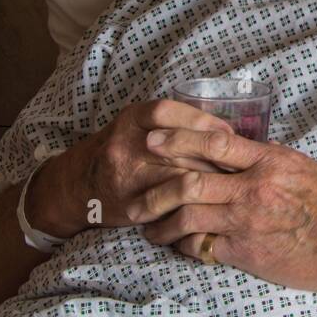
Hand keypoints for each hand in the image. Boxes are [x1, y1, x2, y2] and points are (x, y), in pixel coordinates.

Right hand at [24, 100, 236, 237]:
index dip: (201, 120)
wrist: (77, 186)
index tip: (226, 134)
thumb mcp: (137, 126)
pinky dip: (192, 204)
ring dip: (208, 183)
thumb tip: (225, 130)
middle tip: (240, 165)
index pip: (166, 112)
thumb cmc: (120, 149)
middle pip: (178, 147)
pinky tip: (210, 205)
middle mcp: (125, 144)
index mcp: (130, 119)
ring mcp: (125, 175)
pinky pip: (169, 204)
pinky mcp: (130, 203)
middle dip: (213, 157)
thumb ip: (172, 123)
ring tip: (232, 185)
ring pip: (177, 177)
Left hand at [138, 129, 316, 307]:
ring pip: (188, 216)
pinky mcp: (248, 253)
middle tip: (134, 191)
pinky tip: (176, 247)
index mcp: (271, 161)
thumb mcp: (308, 169)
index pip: (215, 140)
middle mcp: (254, 188)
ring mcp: (248, 222)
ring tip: (146, 228)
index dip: (179, 136)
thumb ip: (272, 162)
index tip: (154, 136)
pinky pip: (203, 248)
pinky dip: (184, 247)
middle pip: (190, 180)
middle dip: (155, 185)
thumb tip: (247, 155)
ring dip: (161, 223)